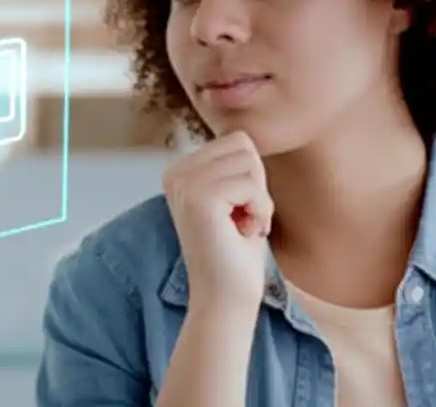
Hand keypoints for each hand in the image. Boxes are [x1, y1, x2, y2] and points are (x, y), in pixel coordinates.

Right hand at [162, 130, 273, 310]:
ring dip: (259, 200)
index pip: (237, 140)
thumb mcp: (235, 197)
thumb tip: (243, 136)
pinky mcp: (199, 199)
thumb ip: (233, 165)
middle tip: (241, 219)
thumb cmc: (237, 253)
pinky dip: (260, 212)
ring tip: (240, 227)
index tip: (237, 211)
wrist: (226, 299)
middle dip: (256, 184)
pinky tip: (242, 234)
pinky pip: (252, 186)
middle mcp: (176, 173)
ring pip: (250, 163)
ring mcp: (185, 185)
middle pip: (243, 145)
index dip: (251, 177)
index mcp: (180, 170)